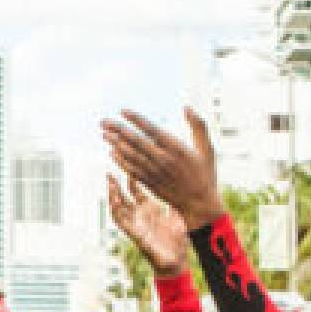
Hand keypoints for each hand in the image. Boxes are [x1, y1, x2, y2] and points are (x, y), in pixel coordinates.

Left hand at [101, 109, 223, 229]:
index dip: (136, 120)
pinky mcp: (149, 183)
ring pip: (130, 155)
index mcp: (177, 148)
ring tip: (103, 134)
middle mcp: (163, 160)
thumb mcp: (207, 149)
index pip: (152, 130)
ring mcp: (155, 172)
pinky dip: (120, 161)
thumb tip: (187, 107)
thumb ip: (199, 126)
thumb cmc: (205, 174)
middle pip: (136, 141)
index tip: (123, 111)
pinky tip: (112, 152)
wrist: (199, 204)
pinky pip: (131, 170)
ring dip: (115, 144)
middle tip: (103, 121)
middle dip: (117, 130)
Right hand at [108, 176, 190, 277]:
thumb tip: (181, 187)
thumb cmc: (178, 241)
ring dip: (112, 195)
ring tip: (109, 181)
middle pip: (123, 195)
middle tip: (110, 170)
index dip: (132, 177)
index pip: (136, 190)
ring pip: (118, 206)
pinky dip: (115, 210)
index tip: (130, 164)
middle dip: (116, 183)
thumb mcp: (178, 216)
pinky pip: (120, 221)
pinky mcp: (133, 233)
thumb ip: (174, 202)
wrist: (175, 261)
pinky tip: (113, 200)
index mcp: (150, 209)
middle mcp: (140, 214)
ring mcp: (135, 223)